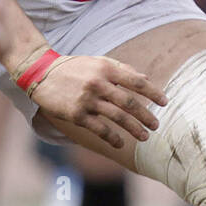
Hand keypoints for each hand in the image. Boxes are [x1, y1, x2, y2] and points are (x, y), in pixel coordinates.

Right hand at [30, 55, 166, 149]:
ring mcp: (87, 100)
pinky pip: (99, 129)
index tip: (165, 103)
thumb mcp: (98, 62)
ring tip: (144, 136)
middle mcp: (98, 83)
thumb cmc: (74, 68)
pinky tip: (120, 143)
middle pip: (129, 103)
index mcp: (106, 69)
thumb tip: (146, 80)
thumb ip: (123, 69)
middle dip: (146, 116)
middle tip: (156, 125)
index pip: (136, 82)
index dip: (153, 93)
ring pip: (117, 117)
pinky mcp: (76, 114)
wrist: (40, 73)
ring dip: (134, 129)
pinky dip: (112, 138)